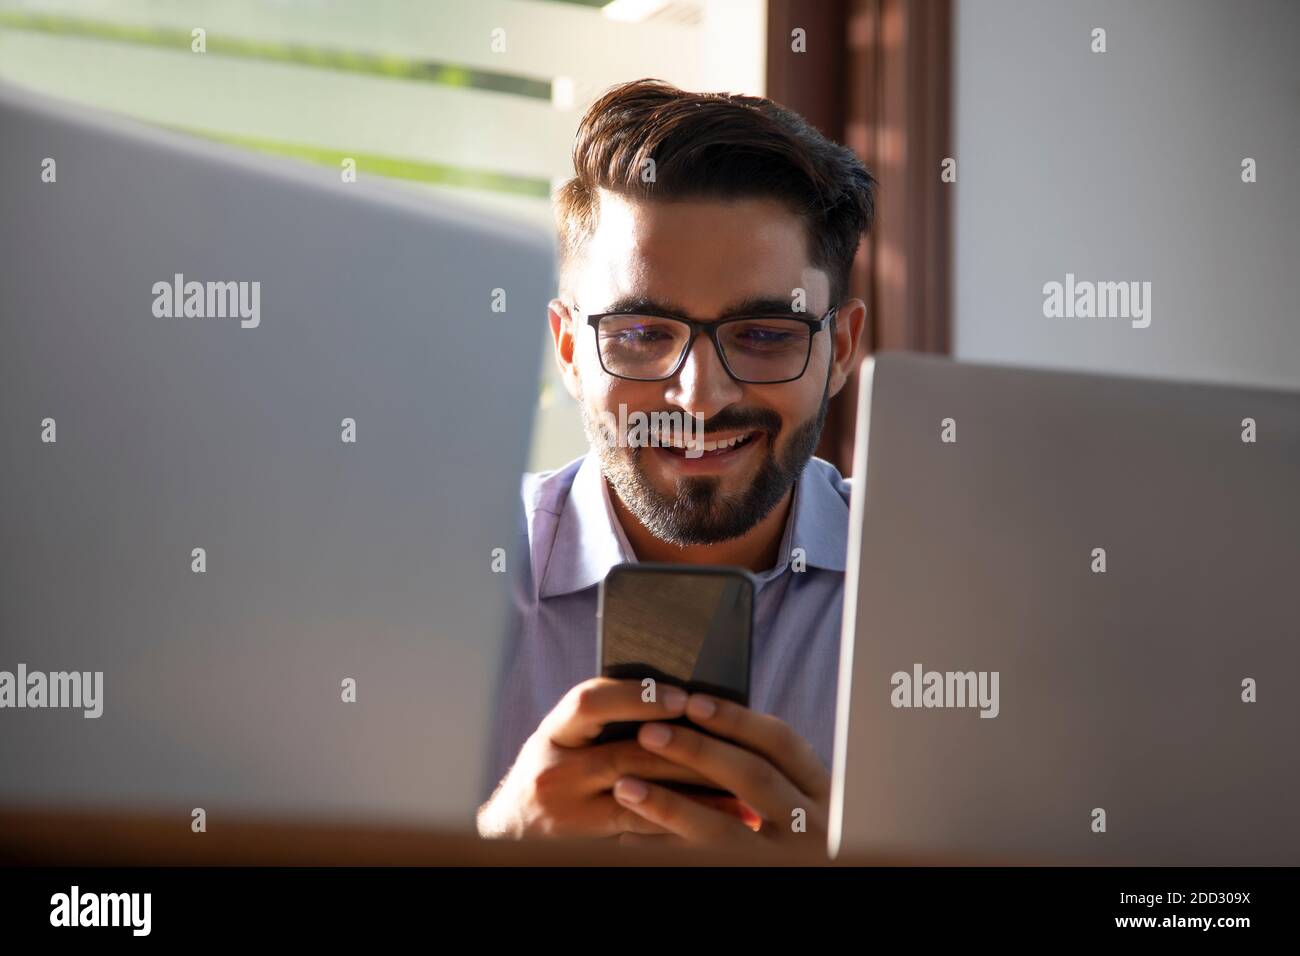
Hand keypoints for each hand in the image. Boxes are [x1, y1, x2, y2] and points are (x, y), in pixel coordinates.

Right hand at [477, 677, 731, 838]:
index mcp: (553, 734)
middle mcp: (554, 773)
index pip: (588, 702)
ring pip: (640, 798)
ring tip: (740, 789)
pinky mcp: (585, 845)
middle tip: (729, 742)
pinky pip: (640, 833)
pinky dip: (680, 825)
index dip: (636, 696)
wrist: (508, 835)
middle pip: (625, 755)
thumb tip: (678, 700)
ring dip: (694, 792)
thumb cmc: (551, 776)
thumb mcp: (563, 742)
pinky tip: (716, 821)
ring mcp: (568, 814)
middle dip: (683, 748)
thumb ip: (603, 723)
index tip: (681, 695)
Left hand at [609, 693, 830, 857]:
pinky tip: (630, 836)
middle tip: (648, 733)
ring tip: (625, 786)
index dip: (735, 718)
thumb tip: (692, 714)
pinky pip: (703, 862)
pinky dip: (664, 847)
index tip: (692, 701)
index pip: (780, 742)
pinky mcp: (751, 877)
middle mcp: (811, 824)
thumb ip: (760, 765)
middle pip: (752, 777)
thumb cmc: (786, 830)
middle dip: (697, 750)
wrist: (812, 885)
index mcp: (821, 790)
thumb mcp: (792, 798)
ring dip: (669, 804)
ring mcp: (783, 858)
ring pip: (723, 829)